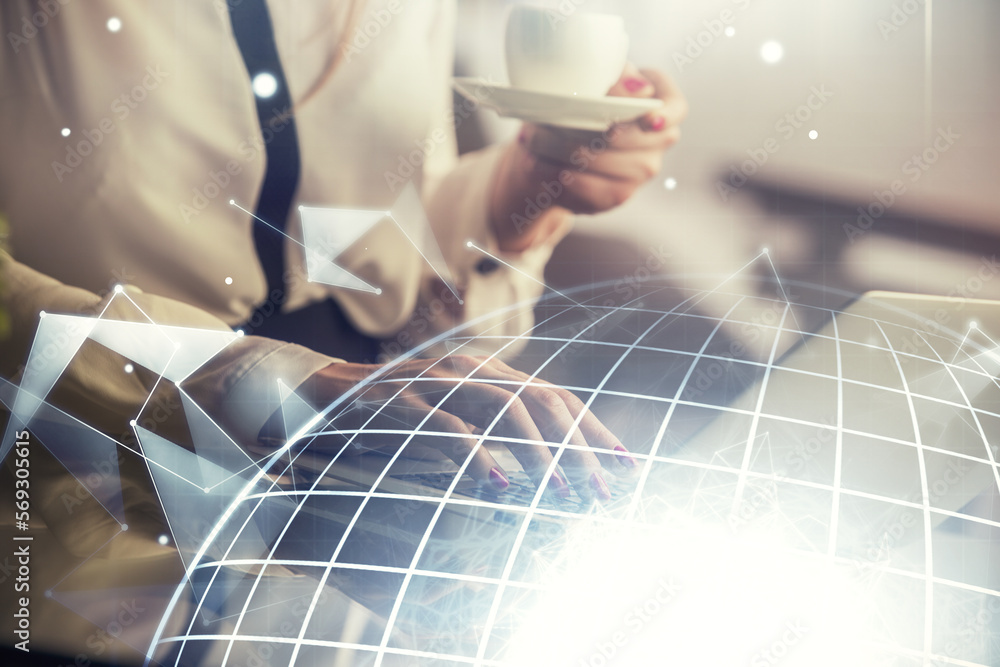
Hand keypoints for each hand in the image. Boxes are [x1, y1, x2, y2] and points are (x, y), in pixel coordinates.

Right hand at [295, 355, 635, 500]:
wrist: (319, 394)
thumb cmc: (393, 414)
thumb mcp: (452, 421)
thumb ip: (493, 434)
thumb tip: (544, 470)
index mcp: (488, 373)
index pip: (557, 396)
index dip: (594, 429)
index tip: (625, 466)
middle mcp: (470, 369)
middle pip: (543, 401)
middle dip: (580, 448)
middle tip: (602, 493)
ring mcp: (436, 380)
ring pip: (505, 409)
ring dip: (539, 454)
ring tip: (561, 493)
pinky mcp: (400, 400)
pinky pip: (447, 426)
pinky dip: (478, 456)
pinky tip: (499, 486)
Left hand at [490, 65, 687, 251]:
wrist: (553, 138)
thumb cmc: (582, 96)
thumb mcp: (597, 77)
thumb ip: (619, 78)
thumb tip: (640, 90)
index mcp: (658, 101)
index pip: (676, 109)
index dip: (666, 116)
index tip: (647, 120)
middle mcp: (658, 139)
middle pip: (641, 141)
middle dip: (600, 133)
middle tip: (562, 124)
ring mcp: (642, 170)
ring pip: (617, 167)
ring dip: (577, 156)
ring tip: (541, 142)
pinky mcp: (620, 193)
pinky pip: (601, 192)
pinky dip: (572, 180)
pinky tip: (552, 169)